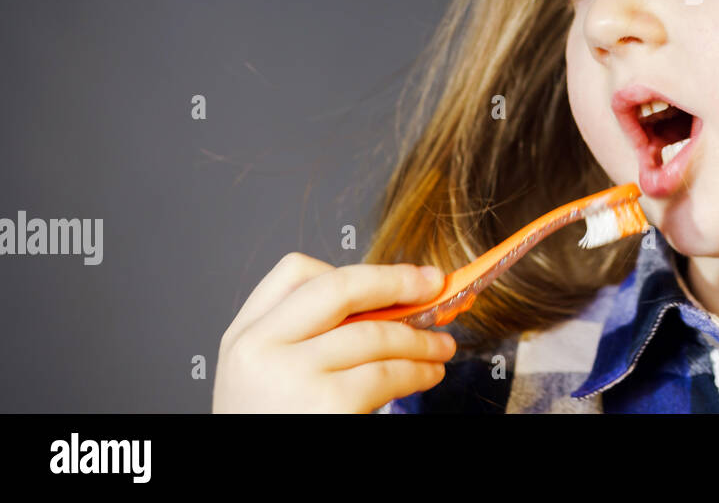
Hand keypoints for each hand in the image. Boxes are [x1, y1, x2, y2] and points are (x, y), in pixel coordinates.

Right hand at [213, 252, 455, 412]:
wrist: (253, 489)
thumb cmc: (274, 423)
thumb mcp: (269, 374)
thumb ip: (309, 335)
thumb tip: (392, 305)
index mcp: (243, 335)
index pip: (295, 272)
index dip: (353, 271)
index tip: (396, 278)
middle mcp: (260, 348)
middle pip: (340, 288)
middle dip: (396, 281)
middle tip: (434, 284)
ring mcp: (291, 376)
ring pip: (374, 334)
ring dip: (420, 338)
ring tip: (441, 347)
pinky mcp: (325, 406)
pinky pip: (386, 374)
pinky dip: (418, 370)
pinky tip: (429, 373)